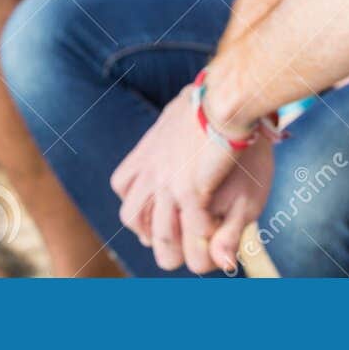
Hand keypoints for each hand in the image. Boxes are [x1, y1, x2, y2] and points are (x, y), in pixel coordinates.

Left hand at [111, 86, 272, 273]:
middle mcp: (151, 170)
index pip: (122, 185)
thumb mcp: (184, 109)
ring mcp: (168, 184)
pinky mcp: (191, 192)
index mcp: (147, 149)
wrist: (226, 96)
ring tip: (199, 253)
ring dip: (179, 250)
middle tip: (171, 239)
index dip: (137, 202)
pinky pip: (194, 229)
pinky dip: (206, 236)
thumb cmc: (213, 97)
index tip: (155, 211)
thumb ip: (178, 119)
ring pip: (161, 235)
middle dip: (149, 234)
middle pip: (131, 217)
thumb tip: (184, 101)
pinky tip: (220, 231)